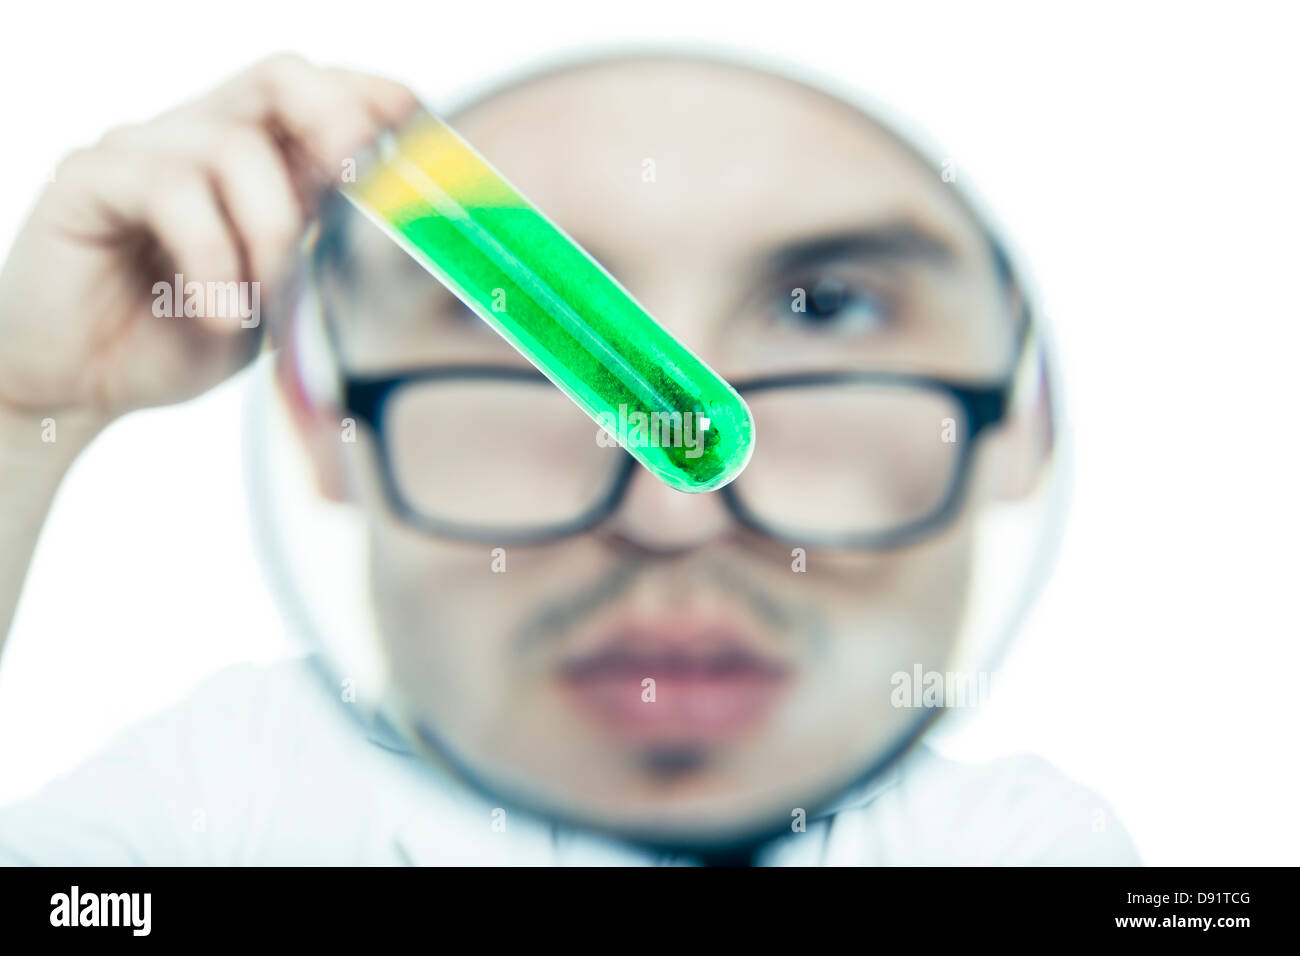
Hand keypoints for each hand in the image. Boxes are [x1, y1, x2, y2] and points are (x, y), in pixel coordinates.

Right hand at [0, 53, 416, 443]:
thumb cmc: (177, 340)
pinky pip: (167, 186)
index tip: (421, 122)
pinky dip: (210, 254)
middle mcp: (199, 138)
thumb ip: (316, 255)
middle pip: (281, 78)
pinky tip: (216, 313)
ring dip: (269, 231)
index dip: (372, 99)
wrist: (78, 386)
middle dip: (336, 122)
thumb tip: (391, 237)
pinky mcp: (88, 178)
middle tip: (356, 182)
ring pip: (232, 145)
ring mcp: (142, 150)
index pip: (319, 96)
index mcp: (254, 163)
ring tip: (262, 303)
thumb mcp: (272, 301)